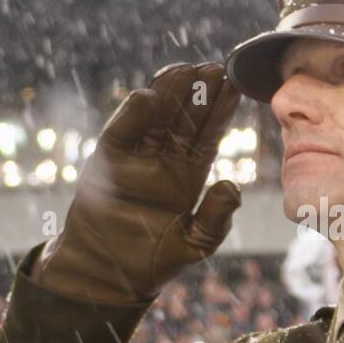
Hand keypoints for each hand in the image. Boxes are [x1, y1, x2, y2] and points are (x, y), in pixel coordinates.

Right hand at [34, 62, 241, 303]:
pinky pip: (121, 132)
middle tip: (217, 68)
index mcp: (188, 176)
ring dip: (170, 93)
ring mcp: (135, 158)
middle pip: (185, 120)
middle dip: (200, 94)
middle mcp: (163, 161)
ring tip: (187, 69)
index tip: (236, 88)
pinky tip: (150, 95)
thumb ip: (216, 219)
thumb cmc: (152, 262)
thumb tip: (233, 186)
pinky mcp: (107, 161)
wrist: (107, 275)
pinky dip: (133, 114)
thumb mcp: (194, 245)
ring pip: (155, 118)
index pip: (208, 136)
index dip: (221, 113)